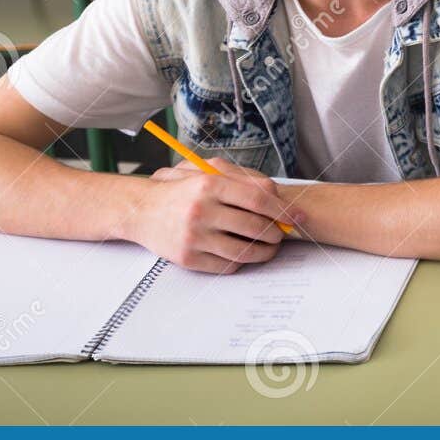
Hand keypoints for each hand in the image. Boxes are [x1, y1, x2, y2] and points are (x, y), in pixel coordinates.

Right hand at [134, 158, 297, 273]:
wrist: (143, 210)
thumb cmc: (184, 190)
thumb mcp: (211, 174)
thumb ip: (246, 180)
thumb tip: (280, 197)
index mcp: (210, 185)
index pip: (258, 199)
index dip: (283, 210)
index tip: (297, 217)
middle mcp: (201, 211)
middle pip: (255, 227)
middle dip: (277, 233)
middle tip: (282, 233)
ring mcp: (194, 237)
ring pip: (244, 251)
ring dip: (265, 252)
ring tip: (270, 247)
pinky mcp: (188, 258)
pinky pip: (227, 265)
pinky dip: (242, 262)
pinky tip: (244, 253)